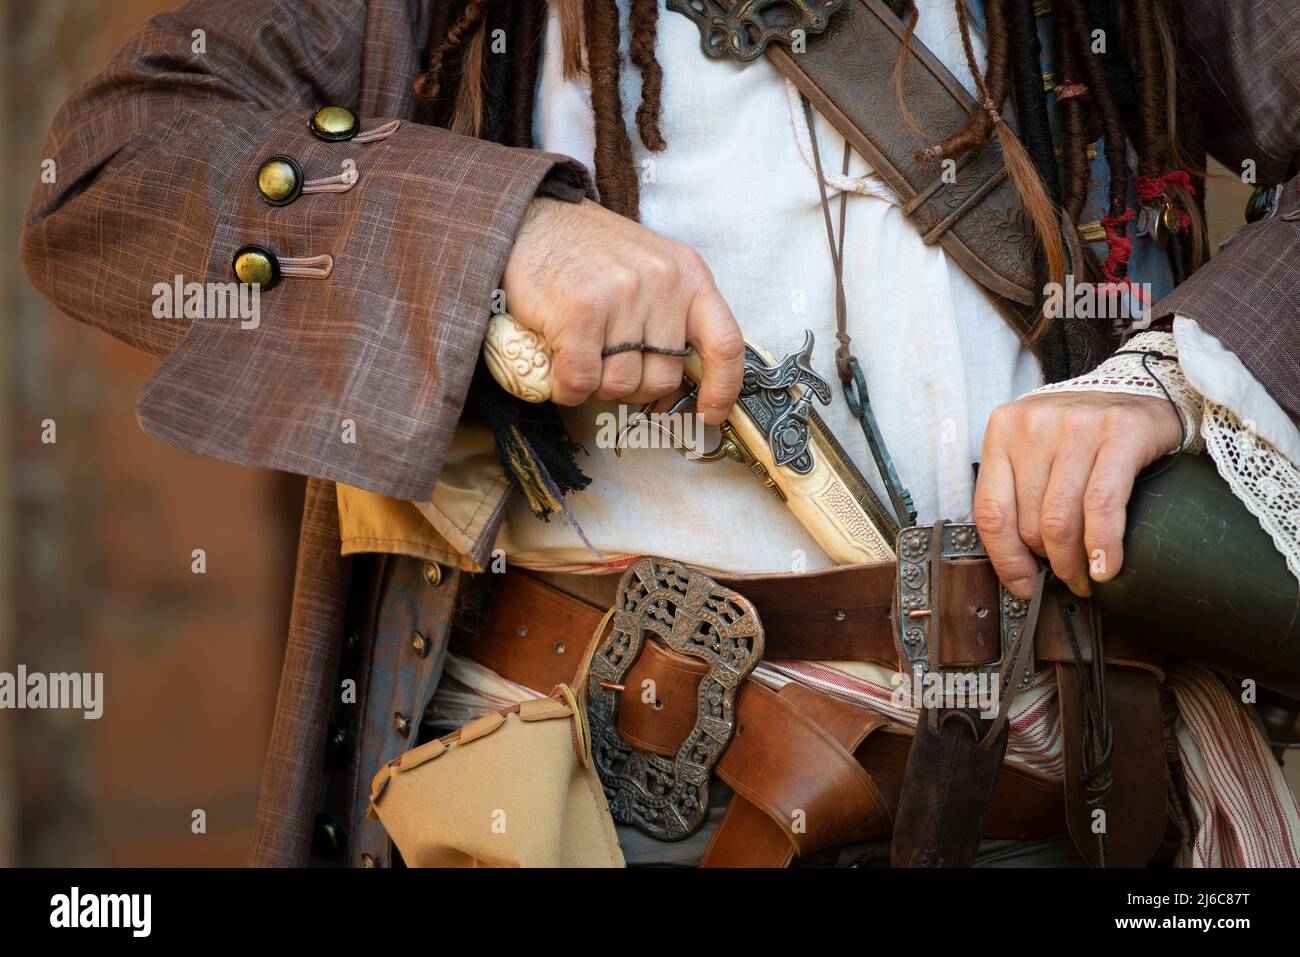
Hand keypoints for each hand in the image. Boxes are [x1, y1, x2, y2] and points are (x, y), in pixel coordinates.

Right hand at [502, 197, 743, 424]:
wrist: (528, 218)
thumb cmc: (588, 253)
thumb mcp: (649, 270)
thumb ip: (671, 319)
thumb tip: (679, 388)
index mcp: (689, 274)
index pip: (724, 344)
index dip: (721, 389)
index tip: (709, 414)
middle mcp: (663, 281)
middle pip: (662, 378)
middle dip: (632, 387)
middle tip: (606, 364)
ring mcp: (622, 295)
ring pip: (620, 385)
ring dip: (596, 386)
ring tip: (580, 356)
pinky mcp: (580, 310)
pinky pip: (582, 381)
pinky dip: (568, 388)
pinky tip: (559, 371)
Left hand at [973, 391, 1182, 598]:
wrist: (1140, 390)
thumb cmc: (1081, 433)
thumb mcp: (1035, 451)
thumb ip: (1019, 492)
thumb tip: (1017, 564)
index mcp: (1002, 430)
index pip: (991, 511)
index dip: (1005, 560)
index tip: (1022, 584)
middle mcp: (1034, 424)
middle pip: (1030, 523)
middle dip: (1049, 563)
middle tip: (1067, 578)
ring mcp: (1076, 426)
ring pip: (1062, 521)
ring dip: (1075, 563)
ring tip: (1087, 577)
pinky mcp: (1119, 432)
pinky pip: (1102, 505)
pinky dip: (1103, 546)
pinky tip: (1107, 567)